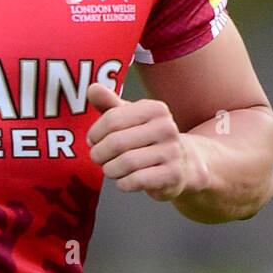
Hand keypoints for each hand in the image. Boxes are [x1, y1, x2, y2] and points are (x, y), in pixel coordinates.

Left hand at [86, 83, 209, 201]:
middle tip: (98, 158)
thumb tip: (92, 89)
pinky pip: (136, 180)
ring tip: (111, 169)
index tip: (93, 141)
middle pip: (116, 142)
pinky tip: (124, 180)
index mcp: (155, 109)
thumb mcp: (129, 118)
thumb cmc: (147, 138)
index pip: (112, 119)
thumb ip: (109, 104)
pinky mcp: (173, 175)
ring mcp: (172, 152)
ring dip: (110, 170)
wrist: (180, 163)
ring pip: (125, 163)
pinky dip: (123, 183)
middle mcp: (167, 128)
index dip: (95, 134)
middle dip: (99, 154)